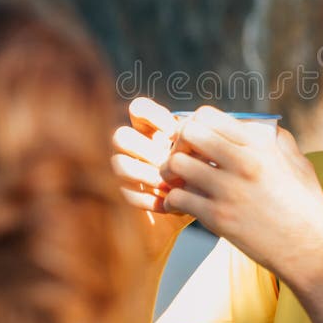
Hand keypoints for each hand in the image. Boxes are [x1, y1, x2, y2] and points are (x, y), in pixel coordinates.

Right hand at [112, 97, 193, 261]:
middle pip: (120, 135)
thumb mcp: (205, 160)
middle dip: (145, 150)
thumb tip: (203, 140)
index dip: (151, 116)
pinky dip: (147, 199)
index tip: (174, 132)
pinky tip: (167, 205)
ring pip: (118, 163)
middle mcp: (133, 148)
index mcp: (152, 130)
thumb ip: (200, 146)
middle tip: (167, 162)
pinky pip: (123, 192)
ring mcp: (124, 172)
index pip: (137, 108)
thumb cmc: (204, 179)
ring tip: (169, 187)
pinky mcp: (123, 196)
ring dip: (146, 175)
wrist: (191, 214)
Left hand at [160, 106, 322, 285]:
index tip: (197, 139)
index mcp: (261, 144)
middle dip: (179, 142)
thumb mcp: (299, 163)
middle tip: (185, 157)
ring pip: (176, 164)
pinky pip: (177, 197)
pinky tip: (182, 204)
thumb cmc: (306, 207)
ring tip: (179, 181)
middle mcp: (243, 162)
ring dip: (171, 171)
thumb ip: (277, 140)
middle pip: (188, 132)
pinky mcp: (218, 218)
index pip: (209, 115)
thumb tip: (257, 125)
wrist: (309, 251)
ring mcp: (228, 190)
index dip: (195, 123)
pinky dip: (172, 200)